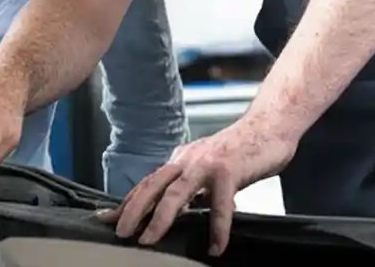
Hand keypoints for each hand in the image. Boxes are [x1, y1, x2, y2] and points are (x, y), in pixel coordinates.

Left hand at [97, 120, 295, 255]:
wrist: (267, 127)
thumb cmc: (239, 151)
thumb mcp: (206, 169)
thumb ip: (191, 188)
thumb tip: (176, 210)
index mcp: (180, 160)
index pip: (148, 183)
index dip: (127, 201)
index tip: (107, 218)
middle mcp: (188, 160)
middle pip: (153, 186)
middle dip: (133, 210)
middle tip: (121, 232)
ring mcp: (207, 164)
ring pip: (176, 193)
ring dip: (160, 218)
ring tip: (149, 240)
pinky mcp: (229, 171)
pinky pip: (220, 204)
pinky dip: (217, 228)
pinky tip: (215, 246)